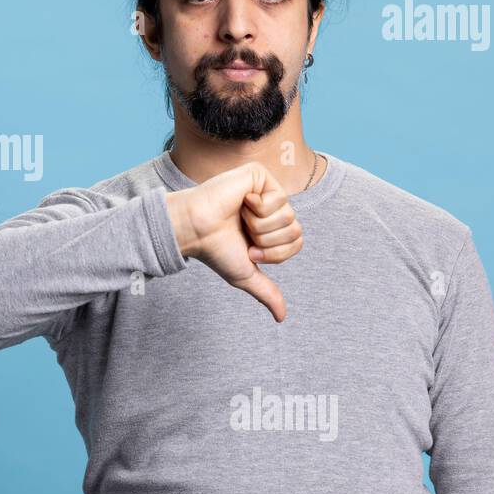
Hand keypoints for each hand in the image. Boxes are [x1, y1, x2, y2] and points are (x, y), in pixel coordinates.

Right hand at [164, 161, 304, 321]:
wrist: (196, 230)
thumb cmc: (215, 250)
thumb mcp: (245, 275)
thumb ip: (266, 292)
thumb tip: (281, 318)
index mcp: (270, 227)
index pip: (297, 241)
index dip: (276, 252)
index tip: (250, 250)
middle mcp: (271, 207)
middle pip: (295, 228)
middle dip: (268, 240)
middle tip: (244, 234)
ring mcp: (265, 189)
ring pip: (288, 214)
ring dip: (260, 224)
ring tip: (239, 217)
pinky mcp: (259, 175)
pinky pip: (277, 197)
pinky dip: (257, 207)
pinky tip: (239, 202)